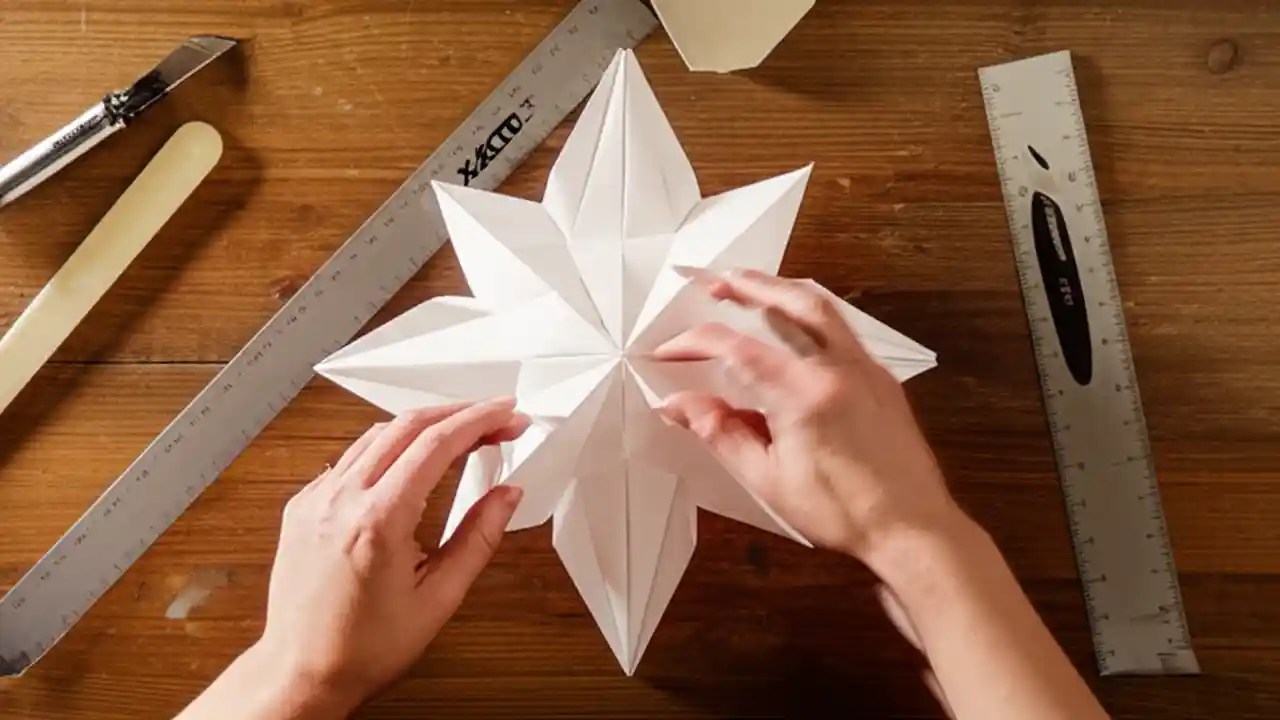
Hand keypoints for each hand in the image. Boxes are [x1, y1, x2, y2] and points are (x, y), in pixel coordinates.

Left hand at [254, 400, 527, 710]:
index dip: (479, 420)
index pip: (436, 443)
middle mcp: (341, 500)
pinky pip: (350, 459)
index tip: (507, 414)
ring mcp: (315, 498)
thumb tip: (507, 495)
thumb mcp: (439, 598)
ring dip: (423, 427)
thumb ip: (479, 538)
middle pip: (408, 426)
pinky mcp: (302, 505)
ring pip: (376, 435)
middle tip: (495, 420)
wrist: (301, 671)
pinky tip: (411, 463)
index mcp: (378, 521)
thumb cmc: (364, 647)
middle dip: (458, 414)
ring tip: (461, 436)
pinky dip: (388, 449)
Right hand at [655, 269, 959, 562]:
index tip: (668, 350)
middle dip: (746, 286)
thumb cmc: (841, 511)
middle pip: (787, 303)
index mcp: (803, 393)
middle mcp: (837, 367)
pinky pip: (843, 328)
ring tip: (753, 286)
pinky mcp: (881, 379)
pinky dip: (812, 313)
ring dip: (782, 290)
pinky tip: (797, 322)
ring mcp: (865, 368)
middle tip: (714, 281)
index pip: (736, 348)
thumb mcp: (768, 478)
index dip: (694, 343)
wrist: (911, 527)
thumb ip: (721, 433)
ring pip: (821, 307)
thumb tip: (679, 405)